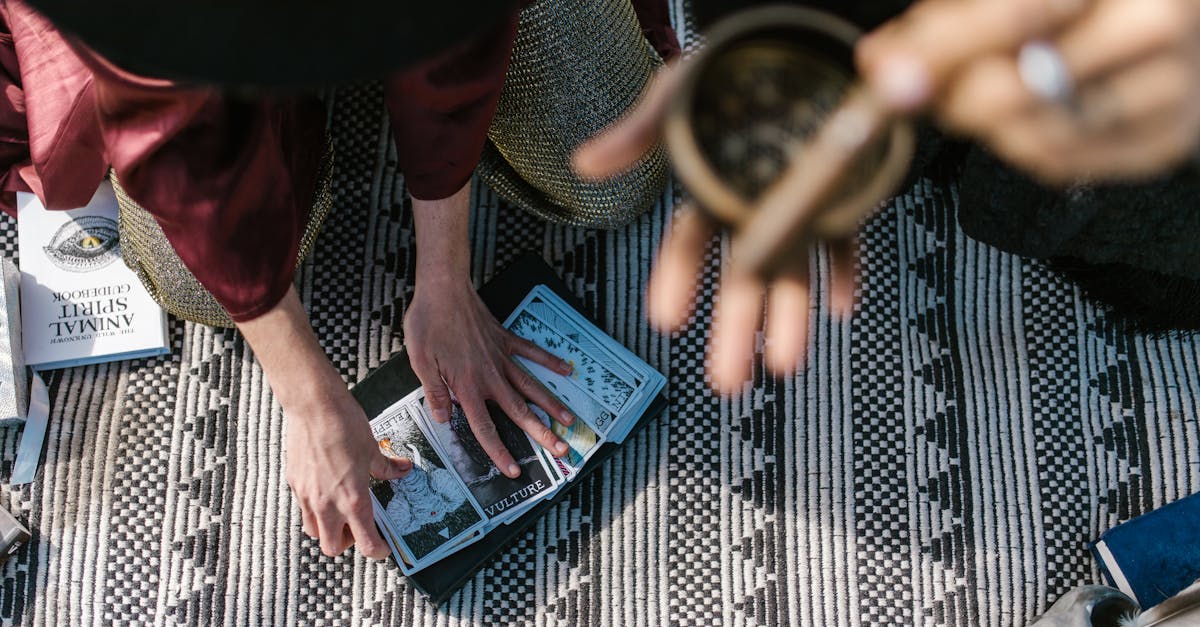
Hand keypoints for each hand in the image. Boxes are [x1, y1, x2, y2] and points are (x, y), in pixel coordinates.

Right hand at [236, 287, 409, 558]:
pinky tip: (326, 490)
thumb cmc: (344, 423)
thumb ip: (387, 466)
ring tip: (341, 512)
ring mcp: (307, 495)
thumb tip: (402, 470)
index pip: (365, 543)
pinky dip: (315, 509)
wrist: (312, 404)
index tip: (384, 547)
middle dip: (348, 543)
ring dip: (328, 529)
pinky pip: (304, 508)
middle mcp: (327, 503)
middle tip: (359, 527)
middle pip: (333, 547)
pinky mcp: (294, 482)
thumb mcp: (373, 448)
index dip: (377, 551)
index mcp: (352, 498)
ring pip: (314, 531)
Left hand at [403, 274, 575, 476]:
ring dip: (551, 405)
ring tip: (570, 421)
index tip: (514, 470)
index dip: (499, 452)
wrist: (444, 288)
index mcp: (468, 386)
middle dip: (541, 434)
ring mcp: (501, 356)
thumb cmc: (429, 323)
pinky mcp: (505, 338)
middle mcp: (490, 375)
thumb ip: (435, 392)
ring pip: (531, 386)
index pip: (485, 427)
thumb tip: (443, 419)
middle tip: (561, 450)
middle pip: (519, 411)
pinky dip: (549, 360)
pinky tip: (566, 370)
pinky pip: (532, 351)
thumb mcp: (421, 361)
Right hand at [574, 66, 857, 392]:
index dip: (677, 282)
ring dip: (789, 319)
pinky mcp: (840, 194)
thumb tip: (583, 165)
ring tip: (784, 365)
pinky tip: (843, 306)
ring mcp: (796, 204)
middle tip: (729, 383)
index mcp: (708, 189)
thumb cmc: (730, 67)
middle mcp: (750, 206)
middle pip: (740, 279)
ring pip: (791, 272)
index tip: (666, 320)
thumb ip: (636, 135)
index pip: (687, 247)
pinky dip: (846, 273)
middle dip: (734, 331)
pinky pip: (845, 241)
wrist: (796, 43)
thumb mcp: (676, 97)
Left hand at [858, 0, 1199, 183]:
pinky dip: (1021, 143)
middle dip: (951, 96)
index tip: (890, 74)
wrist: (1184, 13)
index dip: (941, 51)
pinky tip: (1024, 113)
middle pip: (1016, 89)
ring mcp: (1170, 88)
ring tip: (985, 92)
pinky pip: (1062, 163)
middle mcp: (1154, 24)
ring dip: (983, 124)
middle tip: (933, 85)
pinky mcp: (1169, 139)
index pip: (1015, 14)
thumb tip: (882, 59)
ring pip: (1032, 136)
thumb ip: (952, 13)